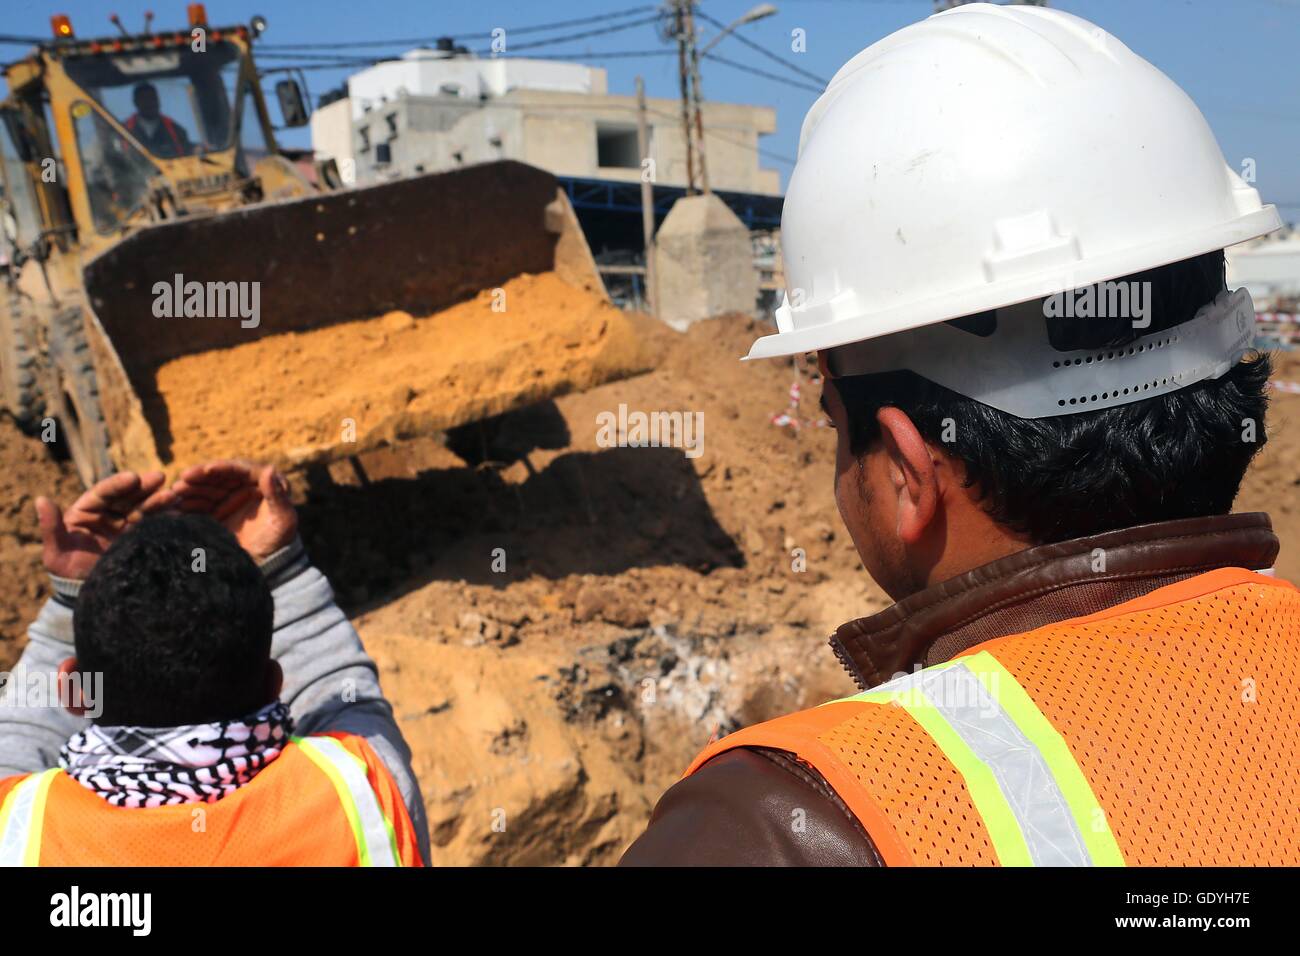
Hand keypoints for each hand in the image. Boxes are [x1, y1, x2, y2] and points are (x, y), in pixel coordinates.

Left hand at [36, 471, 174, 580]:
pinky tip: (179, 512)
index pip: (103, 493)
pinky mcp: (140, 538)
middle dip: (144, 487)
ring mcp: (126, 526)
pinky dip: (166, 518)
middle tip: (161, 477)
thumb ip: (51, 526)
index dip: (118, 484)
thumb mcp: (56, 551)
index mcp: (86, 511)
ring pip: (143, 508)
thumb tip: (41, 499)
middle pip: (128, 496)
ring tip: (174, 496)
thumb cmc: (67, 571)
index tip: (134, 478)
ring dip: (159, 501)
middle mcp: (108, 514)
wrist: (86, 594)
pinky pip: (154, 525)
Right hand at [172, 460, 297, 563]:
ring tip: (176, 492)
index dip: (224, 468)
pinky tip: (175, 506)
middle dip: (201, 476)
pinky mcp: (216, 512)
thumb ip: (277, 496)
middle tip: (182, 479)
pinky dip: (188, 504)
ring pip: (207, 488)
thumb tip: (270, 468)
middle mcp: (245, 486)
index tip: (207, 469)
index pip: (241, 469)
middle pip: (220, 476)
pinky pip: (200, 505)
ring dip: (191, 488)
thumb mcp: (284, 520)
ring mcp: (229, 499)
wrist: (268, 565)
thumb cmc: (281, 542)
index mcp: (265, 482)